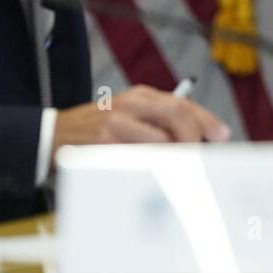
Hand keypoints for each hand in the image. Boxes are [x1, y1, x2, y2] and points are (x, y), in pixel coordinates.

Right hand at [51, 84, 230, 165]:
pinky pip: (138, 159)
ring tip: (177, 172)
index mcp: (139, 95)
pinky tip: (153, 176)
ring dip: (175, 159)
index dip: (206, 121)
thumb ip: (158, 122)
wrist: (50, 136)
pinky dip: (152, 169)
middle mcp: (129, 104)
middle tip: (198, 159)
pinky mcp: (102, 143)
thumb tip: (198, 140)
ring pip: (161, 141)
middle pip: (178, 115)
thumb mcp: (128, 115)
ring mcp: (115, 122)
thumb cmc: (97, 130)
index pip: (182, 104)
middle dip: (194, 139)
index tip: (222, 136)